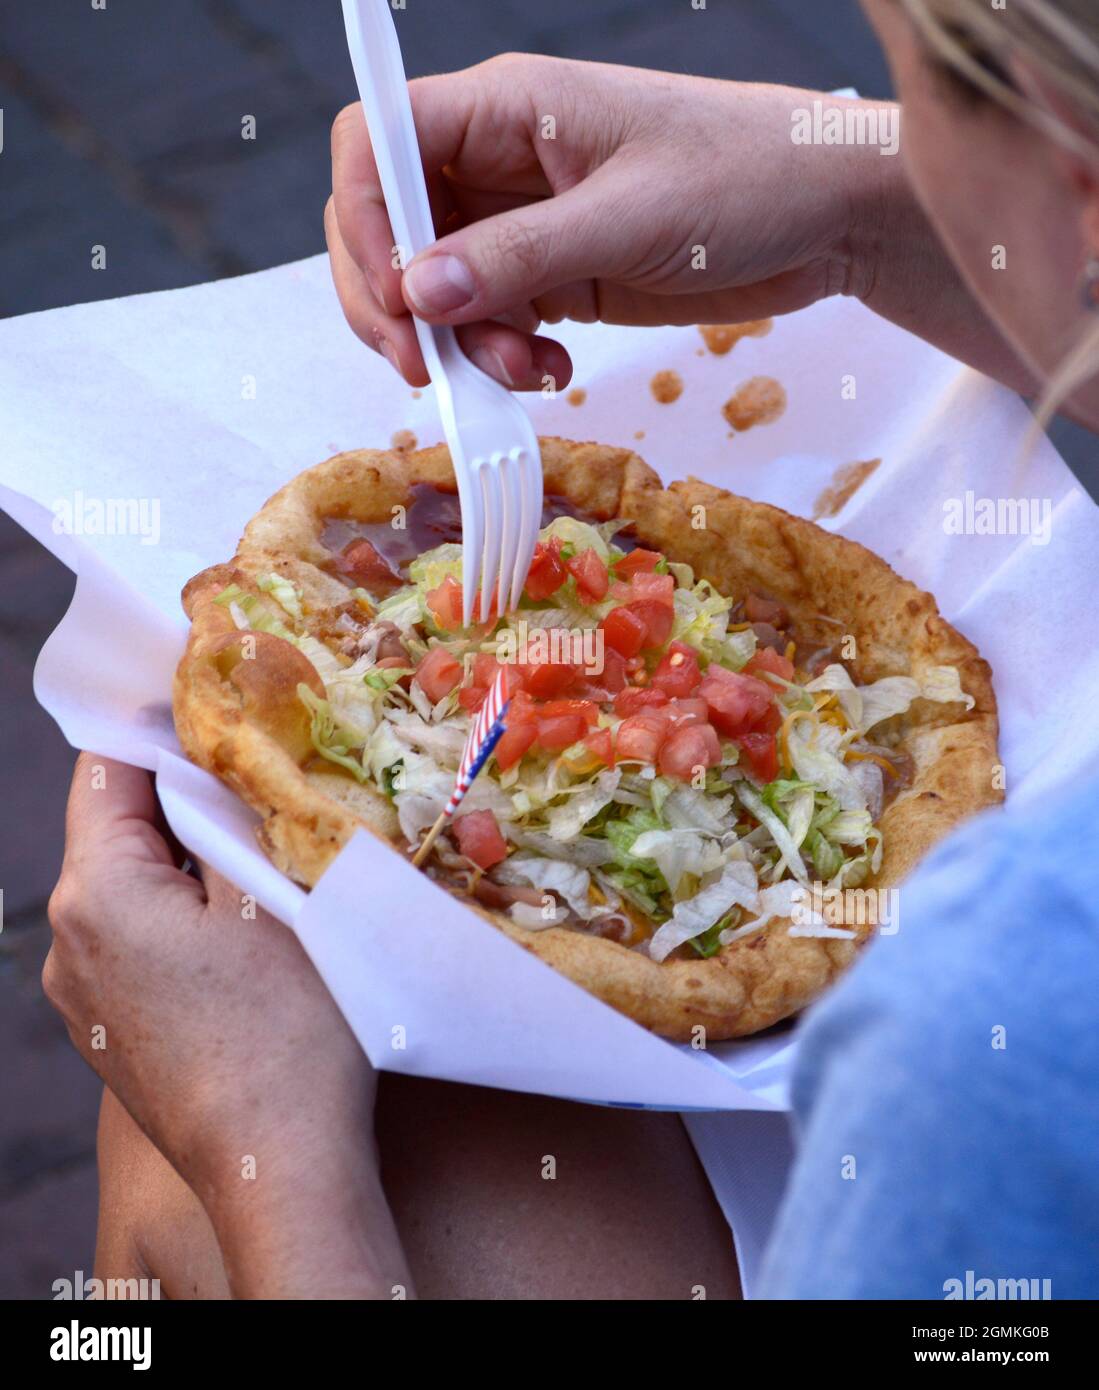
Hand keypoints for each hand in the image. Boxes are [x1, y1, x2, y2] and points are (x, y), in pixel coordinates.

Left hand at [44, 753, 410, 1296]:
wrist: (279, 1164)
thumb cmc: (287, 1028)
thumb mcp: (269, 895)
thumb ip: (226, 811)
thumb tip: (211, 746)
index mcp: (94, 892)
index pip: (108, 766)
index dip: (162, 722)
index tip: (218, 695)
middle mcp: (67, 939)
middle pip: (119, 826)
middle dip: (187, 796)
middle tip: (265, 777)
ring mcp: (83, 994)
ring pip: (131, 885)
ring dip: (188, 859)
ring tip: (264, 856)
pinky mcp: (111, 1030)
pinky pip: (138, 940)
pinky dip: (181, 915)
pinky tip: (244, 930)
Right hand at [326, 56, 889, 389]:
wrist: (825, 219)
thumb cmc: (745, 177)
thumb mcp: (629, 218)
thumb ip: (518, 256)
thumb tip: (418, 293)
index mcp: (507, 107)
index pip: (379, 142)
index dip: (362, 219)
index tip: (394, 298)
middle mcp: (498, 162)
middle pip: (389, 227)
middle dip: (397, 305)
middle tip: (429, 370)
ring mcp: (522, 224)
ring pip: (435, 289)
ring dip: (460, 344)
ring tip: (526, 369)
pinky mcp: (553, 276)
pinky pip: (489, 322)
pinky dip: (502, 357)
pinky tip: (553, 367)